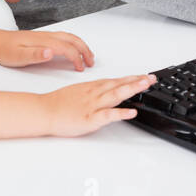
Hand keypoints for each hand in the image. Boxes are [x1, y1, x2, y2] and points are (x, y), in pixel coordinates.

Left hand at [0, 30, 94, 71]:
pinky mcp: (43, 37)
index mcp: (44, 41)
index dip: (77, 58)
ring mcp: (46, 35)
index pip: (67, 48)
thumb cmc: (5, 51)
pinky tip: (72, 49)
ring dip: (81, 45)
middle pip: (73, 40)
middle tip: (91, 62)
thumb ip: (36, 55)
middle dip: (85, 50)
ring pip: (69, 37)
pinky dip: (73, 43)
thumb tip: (51, 52)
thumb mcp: (18, 57)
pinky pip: (64, 37)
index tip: (81, 69)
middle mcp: (47, 36)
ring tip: (87, 56)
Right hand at [42, 75, 156, 136]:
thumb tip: (108, 89)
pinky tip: (131, 112)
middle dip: (137, 81)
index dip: (132, 78)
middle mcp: (96, 94)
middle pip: (119, 85)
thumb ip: (95, 90)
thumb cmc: (59, 103)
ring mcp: (93, 106)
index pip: (117, 81)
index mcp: (93, 87)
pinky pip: (107, 115)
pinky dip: (120, 113)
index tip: (145, 76)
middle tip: (152, 78)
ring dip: (132, 89)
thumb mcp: (79, 91)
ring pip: (116, 95)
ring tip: (146, 85)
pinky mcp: (89, 119)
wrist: (44, 110)